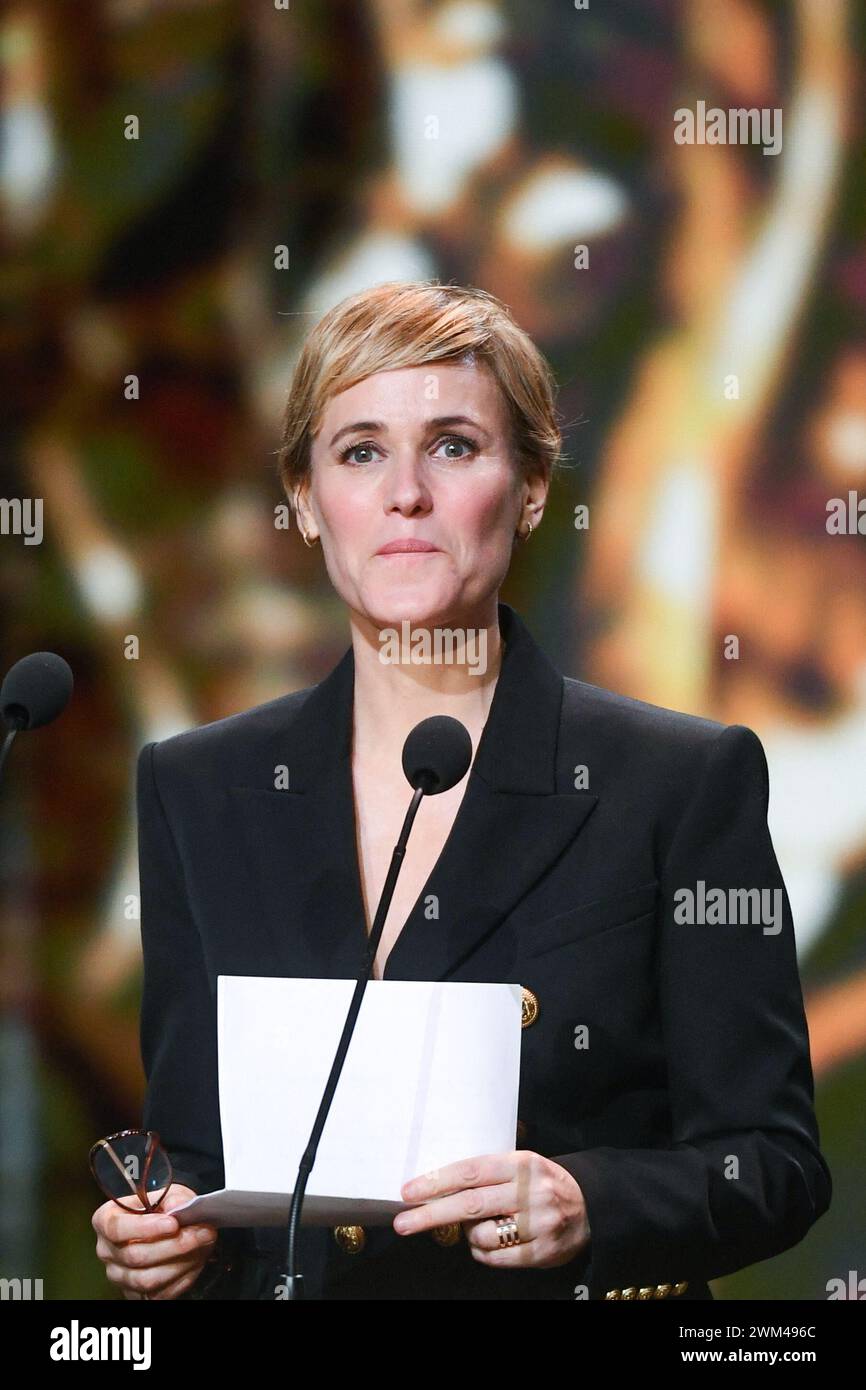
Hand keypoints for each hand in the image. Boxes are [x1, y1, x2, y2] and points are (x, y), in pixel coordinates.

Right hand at [92, 1184, 217, 1299]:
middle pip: (135, 1256)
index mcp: (105, 1221)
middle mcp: (106, 1251)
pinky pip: (159, 1294)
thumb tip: (178, 1210)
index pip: (116, 1229)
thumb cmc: (164, 1208)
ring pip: (147, 1280)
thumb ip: (173, 1200)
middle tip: (202, 1233)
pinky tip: (197, 1261)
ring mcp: (119, 1276)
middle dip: (174, 1245)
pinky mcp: (135, 1294)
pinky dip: (182, 1278)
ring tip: (202, 1246)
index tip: (173, 1224)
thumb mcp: (169, 1193)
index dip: (145, 1228)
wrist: (169, 1225)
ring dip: (181, 1263)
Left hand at [393, 1151, 590, 1267]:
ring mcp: (538, 1223)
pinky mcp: (542, 1252)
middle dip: (431, 1214)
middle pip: (470, 1205)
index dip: (437, 1181)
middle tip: (402, 1223)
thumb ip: (486, 1172)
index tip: (408, 1192)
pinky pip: (496, 1258)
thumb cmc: (541, 1182)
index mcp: (521, 1163)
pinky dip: (482, 1252)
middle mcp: (529, 1192)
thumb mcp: (520, 1164)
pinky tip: (488, 1242)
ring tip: (478, 1227)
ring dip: (467, 1234)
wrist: (590, 1206)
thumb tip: (435, 1185)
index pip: (471, 1171)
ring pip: (481, 1235)